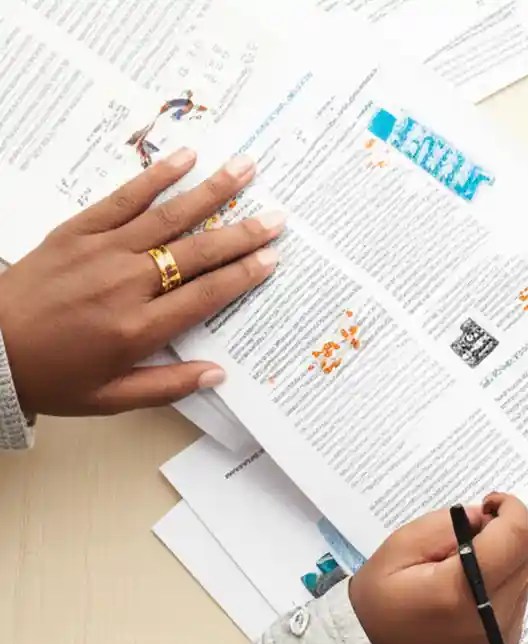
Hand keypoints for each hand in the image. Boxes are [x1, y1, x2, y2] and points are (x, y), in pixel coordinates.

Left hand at [0, 149, 281, 416]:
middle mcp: (125, 285)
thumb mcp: (110, 398)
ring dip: (211, 192)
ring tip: (245, 170)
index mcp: (137, 329)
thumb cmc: (49, 377)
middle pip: (196, 253)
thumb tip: (218, 374)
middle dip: (242, 233)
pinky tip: (184, 159)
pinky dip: (155, 178)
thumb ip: (168, 386)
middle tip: (277, 217)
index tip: (272, 258)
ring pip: (168, 217)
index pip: (204, 295)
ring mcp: (101, 253)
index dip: (242, 276)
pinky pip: (123, 199)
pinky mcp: (76, 232)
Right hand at [350, 493, 527, 643]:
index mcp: (465, 592)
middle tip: (463, 538)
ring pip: (524, 574)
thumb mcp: (396, 552)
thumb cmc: (375, 610)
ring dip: (502, 557)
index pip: (519, 536)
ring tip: (458, 567)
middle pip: (526, 553)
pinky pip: (516, 598)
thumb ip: (442, 527)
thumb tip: (483, 517)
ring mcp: (503, 636)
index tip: (486, 505)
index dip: (510, 508)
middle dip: (503, 532)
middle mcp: (494, 617)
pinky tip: (465, 590)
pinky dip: (499, 582)